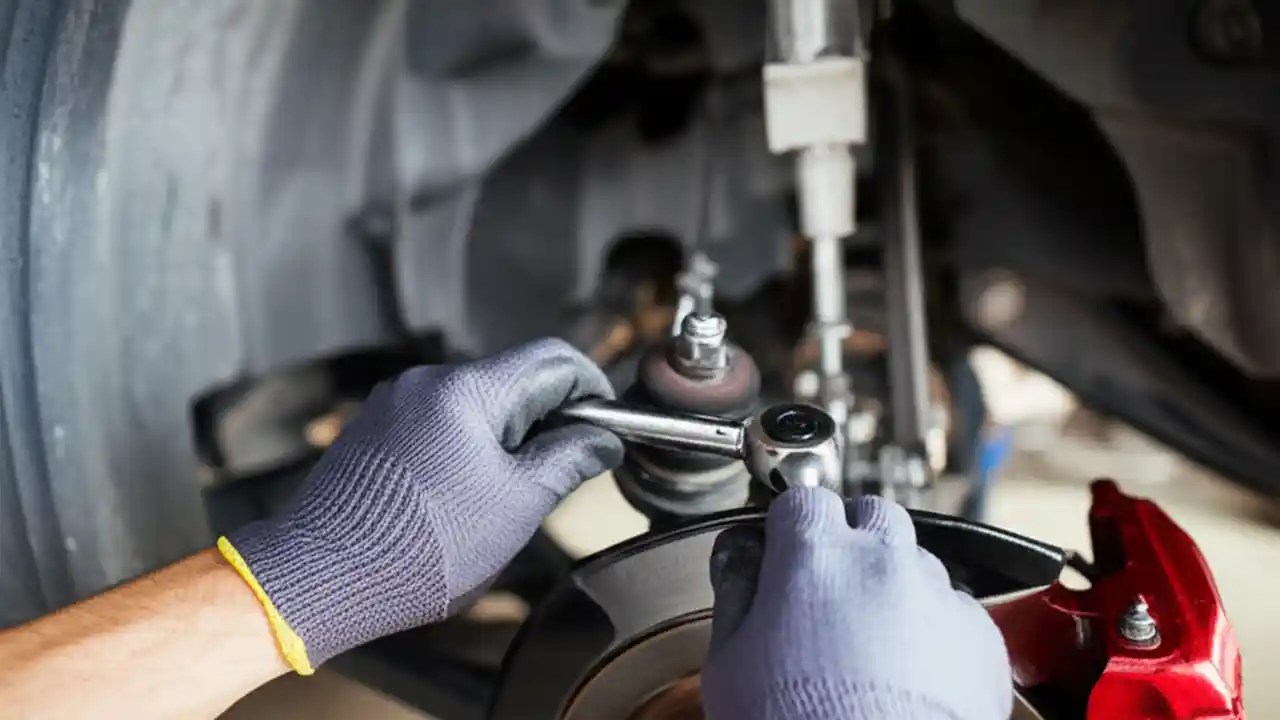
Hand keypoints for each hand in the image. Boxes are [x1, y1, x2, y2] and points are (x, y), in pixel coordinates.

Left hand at [222, 338, 623, 671]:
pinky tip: (464, 497)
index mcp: (466, 389)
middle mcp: (425, 382)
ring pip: (475, 403)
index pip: (552, 359)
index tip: (607, 421)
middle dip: (548, 419)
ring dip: (506, 436)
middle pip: (512, 379)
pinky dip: (466, 447)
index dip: (591, 387)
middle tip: (567, 468)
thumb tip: (601, 440)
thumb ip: (567, 461)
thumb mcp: (516, 506)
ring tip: (510, 494)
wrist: (317, 578)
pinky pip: (437, 423)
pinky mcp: (373, 431)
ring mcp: (393, 404)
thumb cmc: (416, 548)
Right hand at [701, 488, 1012, 719]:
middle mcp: (884, 557)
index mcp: (815, 553)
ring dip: (895, 585)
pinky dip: (935, 631)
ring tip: (872, 646)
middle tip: (830, 594)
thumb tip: (740, 555)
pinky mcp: (980, 637)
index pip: (802, 500)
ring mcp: (939, 593)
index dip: (791, 528)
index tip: (785, 554)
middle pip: (870, 516)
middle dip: (852, 541)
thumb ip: (735, 591)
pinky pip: (956, 612)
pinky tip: (911, 676)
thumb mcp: (727, 661)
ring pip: (917, 561)